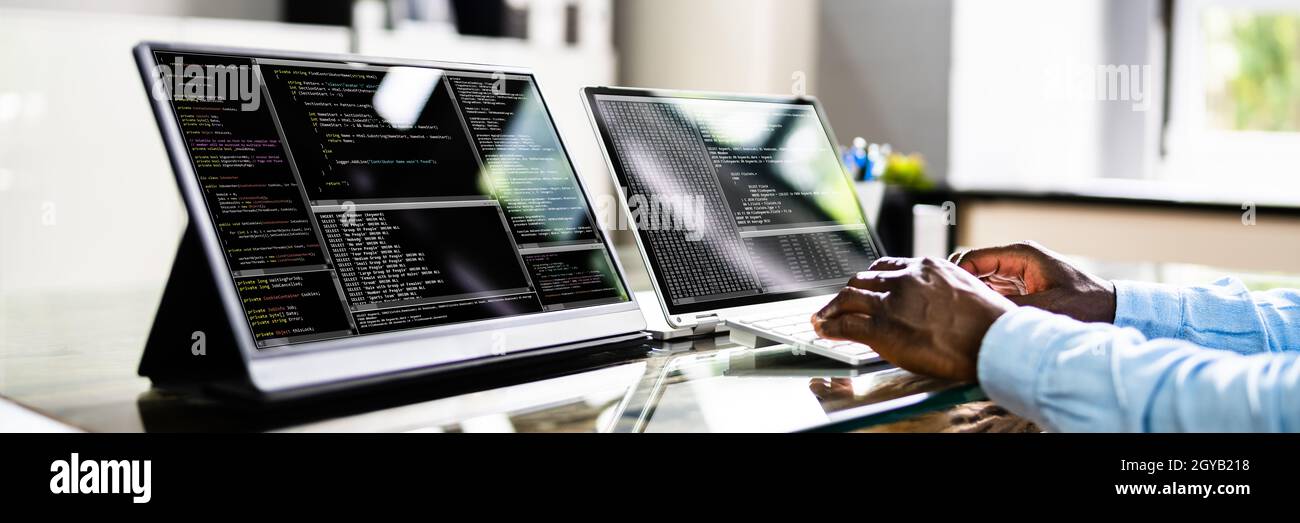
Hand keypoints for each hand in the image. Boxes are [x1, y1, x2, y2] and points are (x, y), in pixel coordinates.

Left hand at [811, 257, 1016, 381]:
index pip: (887, 267)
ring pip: (849, 297)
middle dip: (848, 293)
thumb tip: (934, 302)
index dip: (870, 279)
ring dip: (831, 308)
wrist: (995, 341)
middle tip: (838, 304)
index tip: (864, 286)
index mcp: (926, 267)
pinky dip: (830, 327)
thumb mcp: (965, 290)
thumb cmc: (989, 324)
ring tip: (822, 317)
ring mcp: (893, 302)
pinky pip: (847, 324)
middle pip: (863, 279)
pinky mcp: (884, 327)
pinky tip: (824, 330)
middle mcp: (906, 278)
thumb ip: (941, 289)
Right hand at [948, 241, 1115, 322]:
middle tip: (951, 309)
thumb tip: (977, 314)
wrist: (1111, 310)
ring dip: (972, 296)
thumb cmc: (1086, 304)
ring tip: (962, 315)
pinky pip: (992, 291)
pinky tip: (978, 318)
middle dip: (962, 286)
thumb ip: (1010, 308)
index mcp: (1021, 254)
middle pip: (973, 268)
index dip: (957, 275)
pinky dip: (984, 302)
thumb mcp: (1046, 307)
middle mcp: (1016, 259)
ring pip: (980, 280)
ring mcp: (1017, 273)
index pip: (974, 257)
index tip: (949, 297)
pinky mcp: (1020, 287)